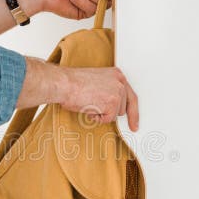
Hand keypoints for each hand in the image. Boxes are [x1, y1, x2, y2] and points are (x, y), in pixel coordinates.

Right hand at [16, 58, 138, 130]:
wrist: (64, 83)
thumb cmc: (73, 83)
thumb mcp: (96, 81)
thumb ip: (108, 90)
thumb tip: (109, 105)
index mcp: (117, 74)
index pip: (131, 96)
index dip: (133, 112)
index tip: (134, 124)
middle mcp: (120, 82)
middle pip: (123, 108)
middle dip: (110, 112)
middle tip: (96, 109)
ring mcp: (117, 93)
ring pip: (115, 114)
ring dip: (101, 113)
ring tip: (89, 102)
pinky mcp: (112, 103)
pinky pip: (107, 119)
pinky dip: (96, 117)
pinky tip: (88, 106)